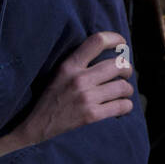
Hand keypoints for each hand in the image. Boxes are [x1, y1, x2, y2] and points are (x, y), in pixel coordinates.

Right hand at [13, 31, 135, 146]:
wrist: (36, 125)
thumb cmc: (50, 96)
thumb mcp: (59, 72)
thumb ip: (79, 62)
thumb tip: (108, 54)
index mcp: (69, 65)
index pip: (97, 41)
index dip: (115, 38)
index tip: (122, 43)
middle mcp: (79, 79)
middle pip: (117, 64)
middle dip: (127, 68)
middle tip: (126, 73)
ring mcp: (86, 98)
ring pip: (122, 86)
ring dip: (128, 89)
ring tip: (124, 91)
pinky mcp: (91, 115)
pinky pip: (120, 106)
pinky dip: (126, 106)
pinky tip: (123, 106)